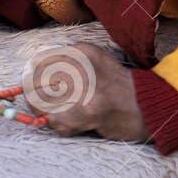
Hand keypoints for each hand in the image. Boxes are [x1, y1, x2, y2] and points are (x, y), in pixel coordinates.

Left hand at [22, 44, 147, 143]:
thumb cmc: (117, 85)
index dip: (31, 78)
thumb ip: (66, 61)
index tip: (32, 87)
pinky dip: (60, 126)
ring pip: (42, 104)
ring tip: (57, 114)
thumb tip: (31, 73)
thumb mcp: (94, 60)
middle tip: (40, 105)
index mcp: (81, 52)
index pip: (38, 63)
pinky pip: (56, 121)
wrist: (146, 105)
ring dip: (45, 113)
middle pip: (35, 83)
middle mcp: (81, 66)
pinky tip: (73, 123)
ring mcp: (84, 89)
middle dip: (33, 97)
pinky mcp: (87, 112)